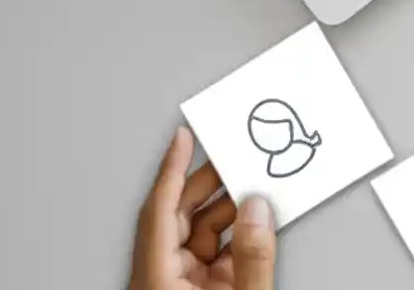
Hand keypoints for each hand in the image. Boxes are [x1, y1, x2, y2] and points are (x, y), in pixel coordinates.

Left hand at [129, 127, 277, 289]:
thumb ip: (252, 259)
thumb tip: (258, 213)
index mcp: (155, 279)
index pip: (159, 211)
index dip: (172, 169)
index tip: (182, 138)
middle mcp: (160, 279)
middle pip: (177, 217)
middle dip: (208, 185)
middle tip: (233, 160)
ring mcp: (176, 286)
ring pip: (197, 234)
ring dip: (228, 212)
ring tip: (255, 193)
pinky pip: (211, 254)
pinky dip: (235, 236)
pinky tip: (255, 225)